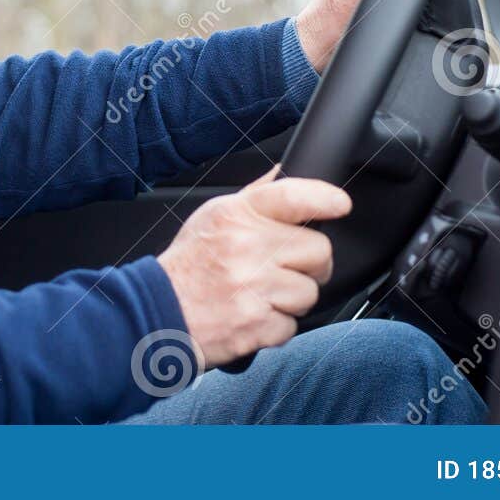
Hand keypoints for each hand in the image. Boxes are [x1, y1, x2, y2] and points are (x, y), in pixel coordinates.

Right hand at [156, 168, 352, 367]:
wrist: (159, 311)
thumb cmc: (189, 265)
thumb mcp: (213, 217)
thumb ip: (255, 197)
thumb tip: (284, 172)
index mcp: (237, 215)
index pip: (293, 196)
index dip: (325, 198)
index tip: (340, 204)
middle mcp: (247, 248)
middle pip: (317, 250)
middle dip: (310, 263)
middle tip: (286, 268)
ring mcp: (253, 287)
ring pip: (309, 291)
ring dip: (292, 299)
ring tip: (263, 295)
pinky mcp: (257, 325)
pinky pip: (292, 325)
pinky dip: (277, 326)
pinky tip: (254, 315)